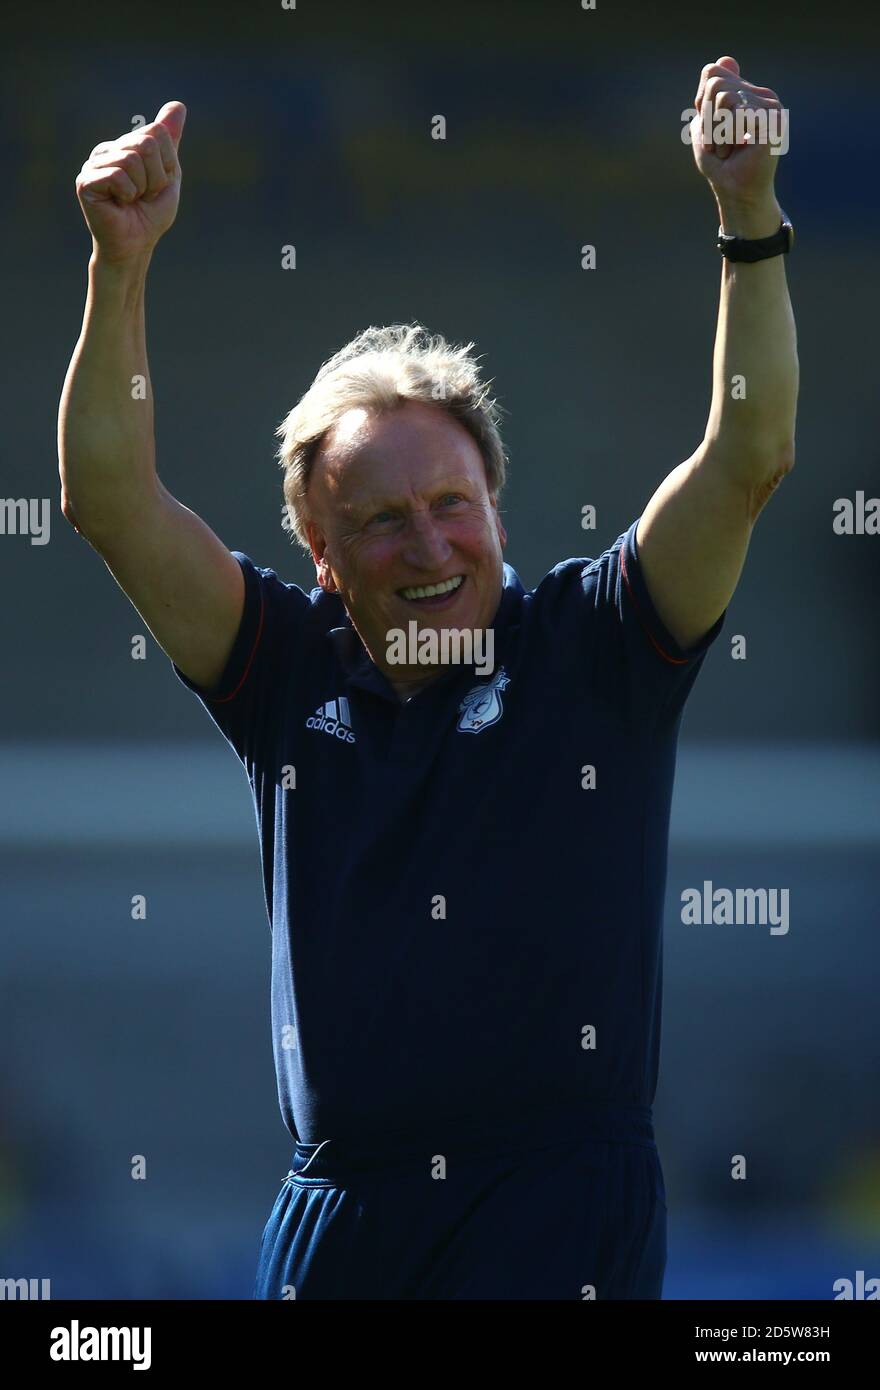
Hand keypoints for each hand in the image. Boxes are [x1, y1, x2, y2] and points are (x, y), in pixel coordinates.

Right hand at [75, 102, 186, 263]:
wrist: (135, 245)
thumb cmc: (150, 214)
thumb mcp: (168, 174)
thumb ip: (169, 141)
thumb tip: (178, 104)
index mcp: (124, 145)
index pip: (156, 132)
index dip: (166, 165)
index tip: (155, 185)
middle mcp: (106, 150)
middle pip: (146, 143)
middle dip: (155, 177)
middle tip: (143, 196)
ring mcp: (93, 164)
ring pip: (133, 159)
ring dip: (142, 188)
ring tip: (132, 201)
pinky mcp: (86, 181)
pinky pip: (119, 175)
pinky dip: (128, 194)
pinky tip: (119, 205)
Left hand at [689, 57, 785, 224]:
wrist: (737, 194)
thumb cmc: (721, 165)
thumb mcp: (706, 126)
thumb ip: (710, 95)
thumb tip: (726, 59)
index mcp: (748, 93)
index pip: (712, 73)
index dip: (702, 104)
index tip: (713, 130)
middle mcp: (763, 95)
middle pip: (716, 83)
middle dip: (708, 119)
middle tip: (720, 143)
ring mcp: (770, 106)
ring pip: (723, 97)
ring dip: (716, 131)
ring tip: (729, 148)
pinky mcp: (772, 120)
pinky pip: (735, 113)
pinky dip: (726, 136)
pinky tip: (739, 150)